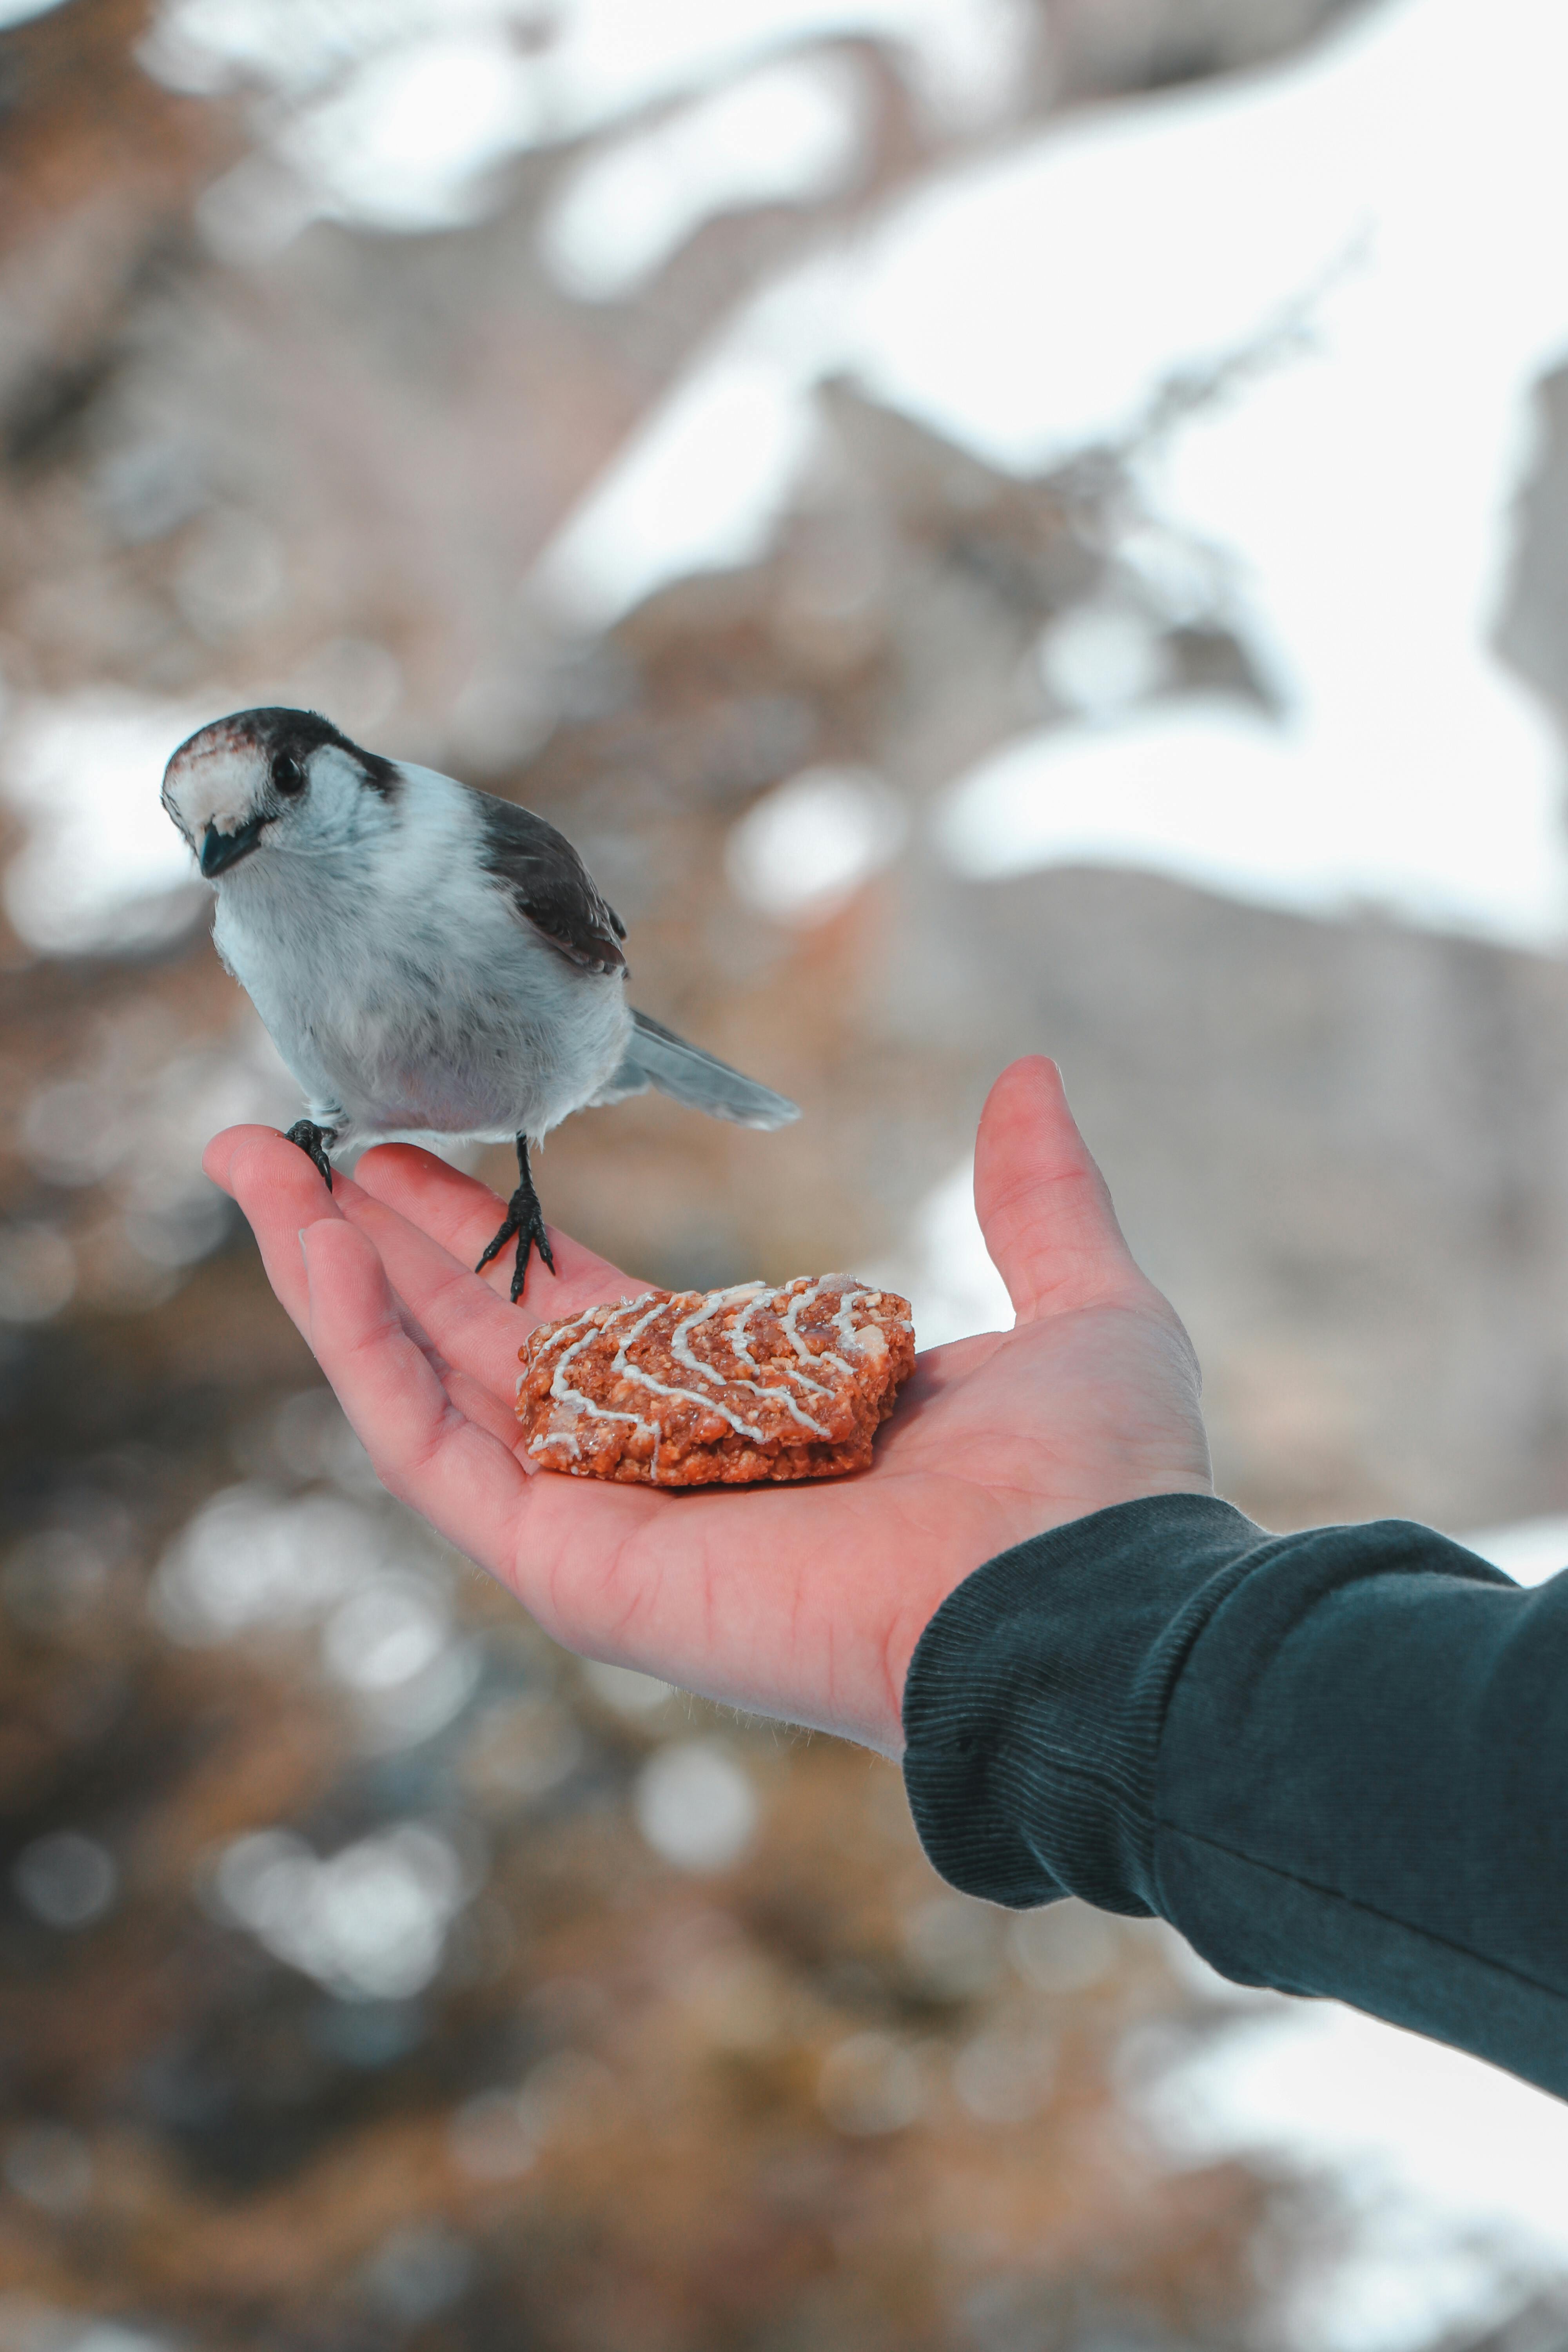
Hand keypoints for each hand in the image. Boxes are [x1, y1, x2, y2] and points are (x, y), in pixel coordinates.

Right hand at [204, 1058, 1211, 1757]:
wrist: (1087, 1604)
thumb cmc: (1094, 1483)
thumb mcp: (1073, 1304)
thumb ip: (1035, 1201)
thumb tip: (1030, 1080)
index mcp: (739, 1414)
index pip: (574, 1311)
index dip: (487, 1230)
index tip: (412, 1147)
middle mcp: (655, 1471)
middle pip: (474, 1338)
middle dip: (374, 1238)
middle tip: (288, 1136)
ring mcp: (602, 1523)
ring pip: (425, 1385)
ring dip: (329, 1274)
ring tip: (253, 1163)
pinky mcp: (573, 1566)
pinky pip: (431, 1446)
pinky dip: (355, 1345)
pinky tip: (308, 1244)